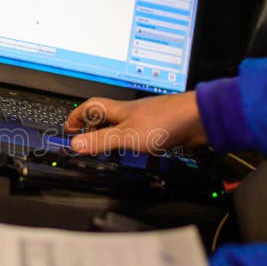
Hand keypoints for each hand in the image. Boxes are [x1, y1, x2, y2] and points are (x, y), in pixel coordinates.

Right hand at [64, 92, 206, 154]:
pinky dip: (136, 148)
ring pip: (123, 128)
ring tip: (109, 153)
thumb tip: (75, 143)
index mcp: (118, 111)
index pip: (90, 107)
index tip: (69, 128)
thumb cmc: (166, 120)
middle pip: (106, 117)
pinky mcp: (160, 130)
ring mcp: (146, 121)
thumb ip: (101, 140)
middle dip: (93, 129)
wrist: (197, 119)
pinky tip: (142, 157)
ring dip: (114, 139)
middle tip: (85, 142)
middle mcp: (131, 113)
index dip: (77, 116)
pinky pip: (141, 138)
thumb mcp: (126, 136)